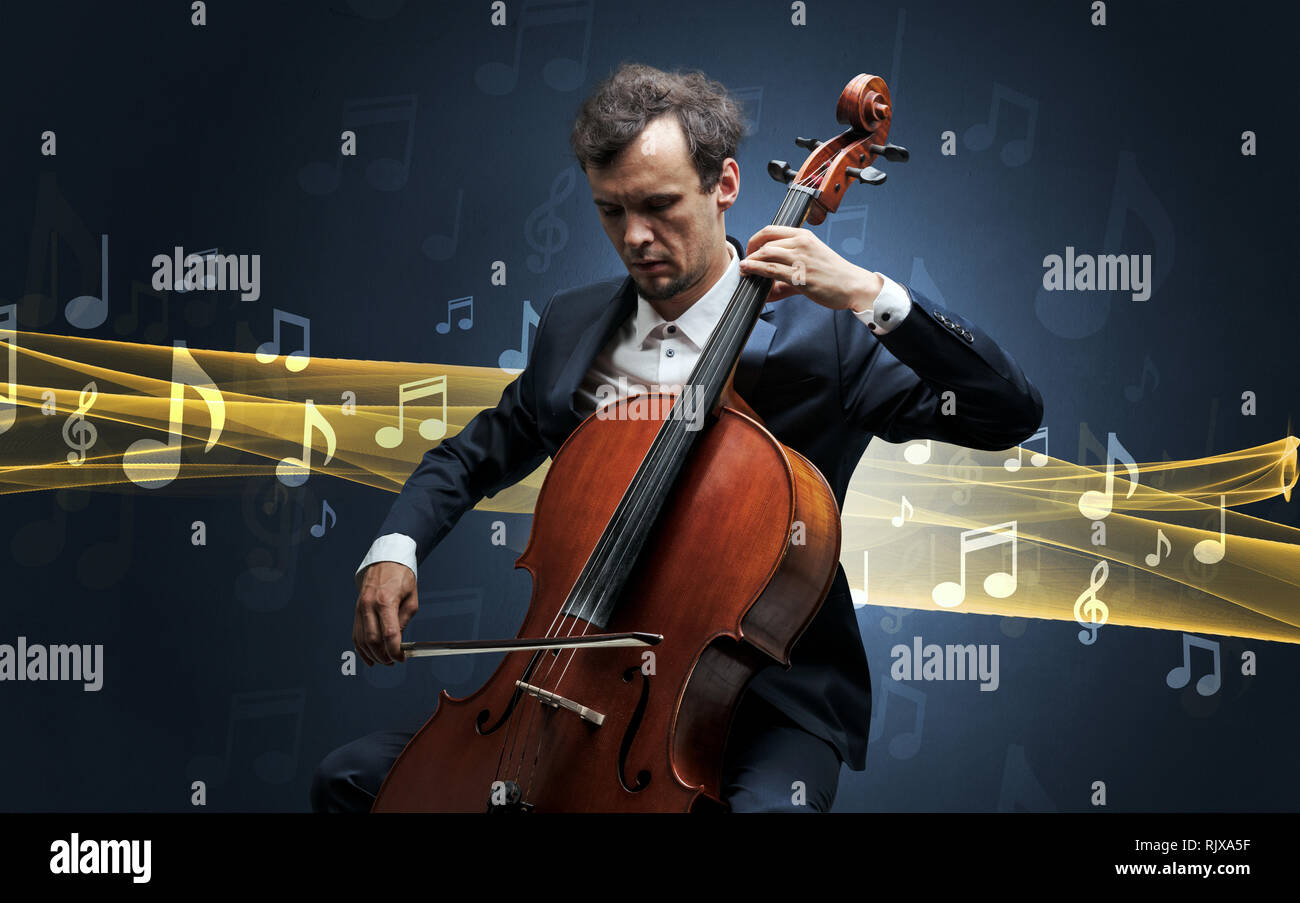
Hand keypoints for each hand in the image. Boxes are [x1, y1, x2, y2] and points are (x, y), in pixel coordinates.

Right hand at [353, 561, 417, 665]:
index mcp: (386, 601)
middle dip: (383, 656)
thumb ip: (404, 620)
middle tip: (393, 661)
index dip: (395, 650)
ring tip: (384, 661)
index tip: (401, 657)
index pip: (389, 634)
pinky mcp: (356, 611)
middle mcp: (369, 605)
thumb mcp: (411, 599)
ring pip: (361, 640)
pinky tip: (368, 658)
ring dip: (372, 655)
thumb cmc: (401, 577)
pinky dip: (360, 649)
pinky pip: (355, 634)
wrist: (386, 561)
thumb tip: (397, 640)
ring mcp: (360, 608)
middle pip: (373, 640)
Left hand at [739, 225, 882, 310]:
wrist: (853, 285)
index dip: (755, 240)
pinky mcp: (800, 275)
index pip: (771, 230)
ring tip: (744, 269)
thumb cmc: (834, 274)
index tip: (750, 250)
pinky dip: (757, 271)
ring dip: (750, 262)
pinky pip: (772, 270)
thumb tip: (769, 281)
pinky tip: (750, 273)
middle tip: (746, 263)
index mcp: (804, 236)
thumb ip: (790, 266)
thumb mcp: (811, 260)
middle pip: (765, 242)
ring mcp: (801, 259)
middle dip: (751, 252)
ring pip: (766, 254)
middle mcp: (801, 244)